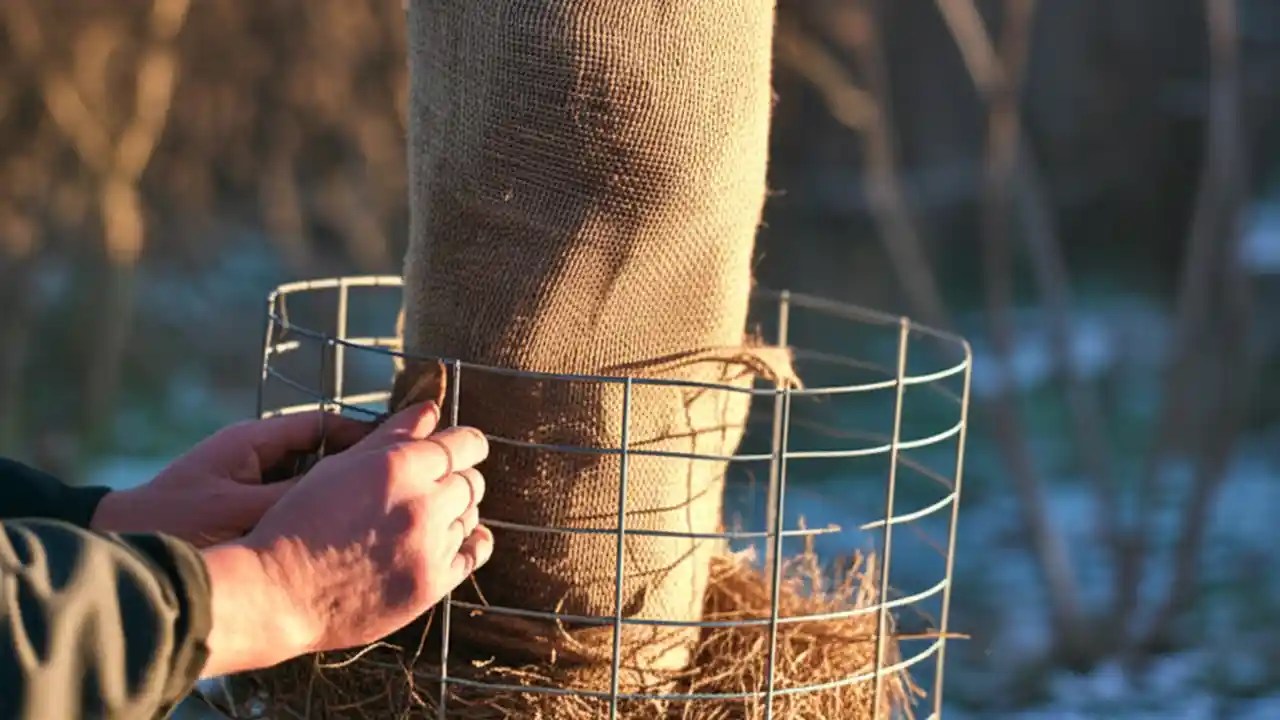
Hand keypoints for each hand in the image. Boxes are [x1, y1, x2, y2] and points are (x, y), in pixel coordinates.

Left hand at [91, 412, 373, 546]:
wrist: (117, 548)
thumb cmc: (173, 522)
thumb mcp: (242, 509)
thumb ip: (296, 496)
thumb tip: (352, 491)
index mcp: (255, 440)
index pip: (325, 424)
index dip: (366, 434)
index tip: (404, 446)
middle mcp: (256, 456)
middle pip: (323, 453)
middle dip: (358, 467)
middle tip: (401, 482)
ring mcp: (250, 483)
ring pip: (310, 483)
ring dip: (336, 495)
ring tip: (377, 512)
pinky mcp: (244, 512)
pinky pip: (292, 508)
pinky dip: (314, 518)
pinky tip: (340, 538)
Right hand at [198, 401, 493, 676]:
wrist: (278, 595)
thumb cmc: (299, 524)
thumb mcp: (337, 466)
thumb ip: (391, 435)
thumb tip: (431, 411)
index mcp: (398, 467)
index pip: (465, 444)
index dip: (466, 444)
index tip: (461, 448)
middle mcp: (422, 505)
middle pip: (471, 481)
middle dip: (457, 478)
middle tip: (436, 485)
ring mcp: (429, 548)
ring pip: (471, 517)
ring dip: (457, 512)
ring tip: (428, 517)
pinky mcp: (431, 585)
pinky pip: (473, 556)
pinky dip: (469, 543)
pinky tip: (456, 539)